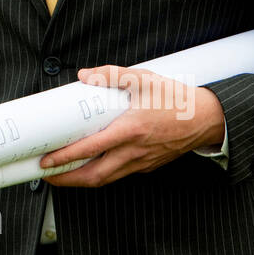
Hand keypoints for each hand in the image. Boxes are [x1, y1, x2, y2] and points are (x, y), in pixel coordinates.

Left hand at [39, 65, 225, 187]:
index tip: (46, 159)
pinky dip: (101, 174)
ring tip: (62, 174)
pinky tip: (91, 166)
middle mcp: (134, 151)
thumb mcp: (143, 79)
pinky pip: (120, 174)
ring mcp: (142, 162)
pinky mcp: (148, 165)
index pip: (90, 149)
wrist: (207, 118)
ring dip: (82, 180)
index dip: (65, 157)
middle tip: (47, 175)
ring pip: (107, 179)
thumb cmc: (176, 99)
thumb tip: (84, 75)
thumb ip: (112, 74)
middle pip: (95, 176)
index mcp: (130, 130)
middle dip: (67, 179)